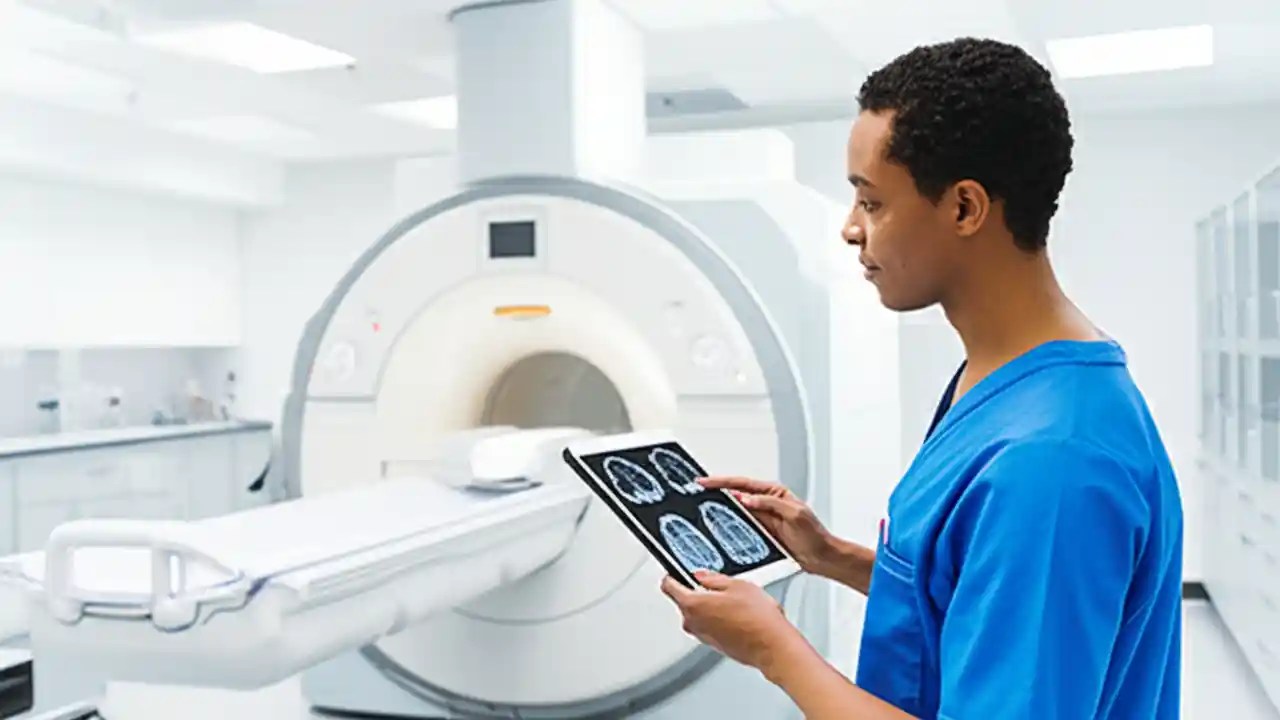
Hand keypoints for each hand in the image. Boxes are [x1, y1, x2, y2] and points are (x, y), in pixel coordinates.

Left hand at [660, 570, 806, 672]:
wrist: (772, 646)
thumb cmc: (757, 618)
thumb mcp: (737, 584)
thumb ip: (713, 578)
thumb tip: (701, 576)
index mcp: (692, 604)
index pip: (668, 586)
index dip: (673, 575)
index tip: (677, 571)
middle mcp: (692, 623)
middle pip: (684, 602)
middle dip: (697, 592)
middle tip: (718, 586)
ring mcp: (702, 636)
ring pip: (698, 615)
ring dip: (710, 608)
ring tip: (734, 602)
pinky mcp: (714, 646)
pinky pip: (710, 627)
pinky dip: (719, 620)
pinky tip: (738, 616)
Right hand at [699, 476, 836, 575]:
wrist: (822, 557)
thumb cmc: (814, 535)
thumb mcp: (794, 514)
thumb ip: (769, 504)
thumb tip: (747, 498)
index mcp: (775, 493)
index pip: (743, 484)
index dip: (723, 482)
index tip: (706, 482)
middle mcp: (767, 503)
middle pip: (736, 494)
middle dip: (716, 491)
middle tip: (697, 491)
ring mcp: (763, 518)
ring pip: (736, 511)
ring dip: (721, 509)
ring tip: (702, 507)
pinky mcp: (761, 533)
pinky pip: (741, 527)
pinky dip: (730, 526)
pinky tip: (719, 527)